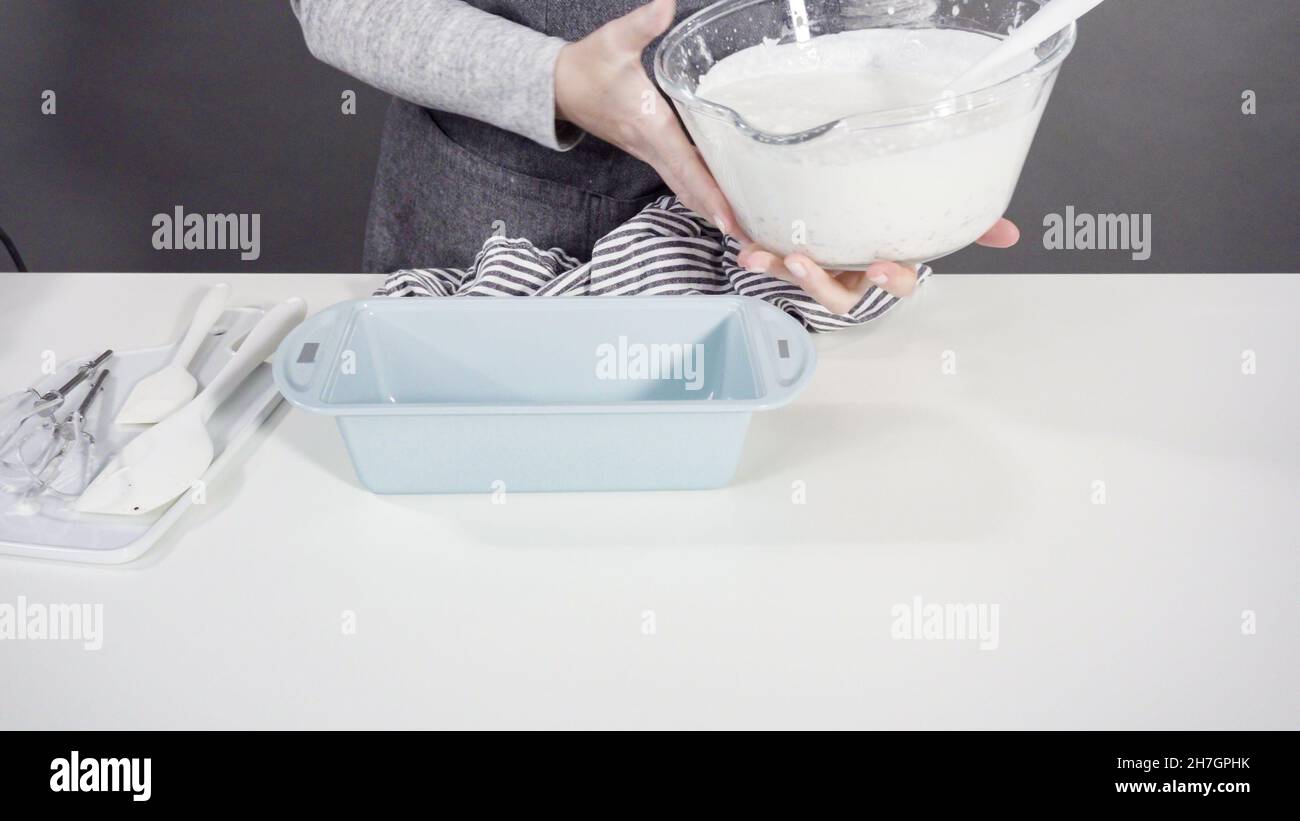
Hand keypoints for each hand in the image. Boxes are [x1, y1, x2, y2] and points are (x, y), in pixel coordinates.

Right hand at [555, 0, 746, 240]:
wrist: (557, 86)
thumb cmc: (586, 65)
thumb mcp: (614, 41)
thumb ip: (642, 25)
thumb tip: (664, 5)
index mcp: (650, 127)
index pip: (686, 167)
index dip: (709, 194)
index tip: (730, 219)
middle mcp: (652, 147)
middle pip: (690, 189)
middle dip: (718, 214)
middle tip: (751, 240)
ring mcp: (650, 152)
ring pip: (685, 188)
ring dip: (710, 208)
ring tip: (743, 228)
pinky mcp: (650, 149)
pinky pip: (679, 178)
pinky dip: (700, 193)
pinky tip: (720, 198)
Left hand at [736, 221, 1021, 312]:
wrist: (836, 204)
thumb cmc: (885, 216)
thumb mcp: (924, 213)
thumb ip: (969, 225)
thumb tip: (1011, 234)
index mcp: (886, 263)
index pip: (897, 281)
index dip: (890, 278)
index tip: (881, 264)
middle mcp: (851, 272)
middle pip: (840, 292)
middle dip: (820, 281)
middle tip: (804, 261)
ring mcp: (819, 267)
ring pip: (799, 278)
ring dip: (779, 268)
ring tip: (760, 255)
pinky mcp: (787, 255)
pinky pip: (769, 257)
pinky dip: (755, 248)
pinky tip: (739, 233)